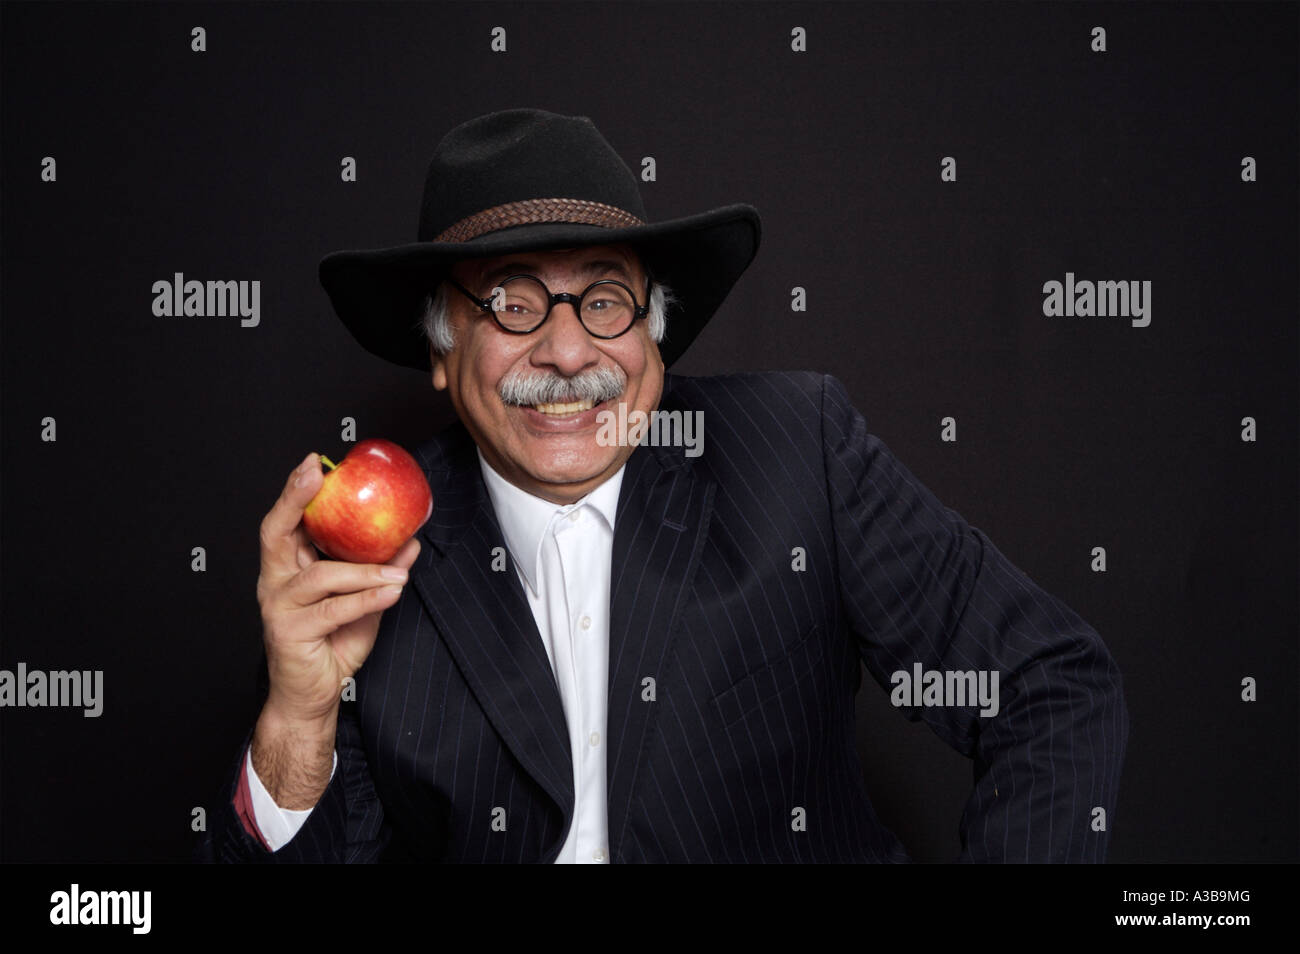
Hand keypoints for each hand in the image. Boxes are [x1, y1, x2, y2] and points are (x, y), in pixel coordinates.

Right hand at [256, 451, 421, 725]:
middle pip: (276, 533)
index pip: (286, 522)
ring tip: (396, 574)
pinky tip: (390, 592)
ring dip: (363, 571)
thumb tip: (410, 542)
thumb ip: (382, 571)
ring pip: (320, 576)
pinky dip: (365, 599)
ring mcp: (279, 607)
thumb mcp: (364, 600)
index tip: (315, 462)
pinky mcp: (289, 632)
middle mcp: (275, 582)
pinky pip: (333, 610)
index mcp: (289, 568)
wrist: (312, 695)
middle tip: (318, 475)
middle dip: (295, 499)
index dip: (296, 491)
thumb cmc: (332, 644)